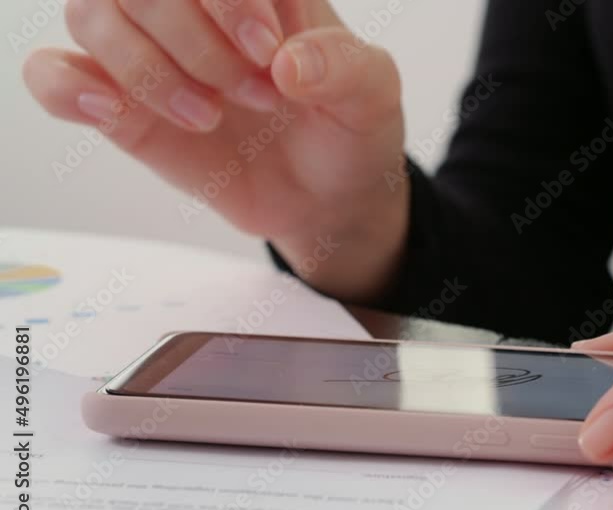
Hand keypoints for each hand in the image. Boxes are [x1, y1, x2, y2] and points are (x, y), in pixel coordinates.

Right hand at [24, 0, 407, 299]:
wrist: (328, 199)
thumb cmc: (347, 131)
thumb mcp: (372, 97)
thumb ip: (345, 67)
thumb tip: (290, 62)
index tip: (270, 52)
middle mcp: (194, 7)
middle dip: (196, 41)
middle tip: (256, 95)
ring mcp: (150, 51)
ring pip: (92, 15)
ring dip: (148, 69)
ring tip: (208, 117)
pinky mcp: (120, 106)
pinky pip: (52, 74)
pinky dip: (66, 87)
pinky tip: (112, 112)